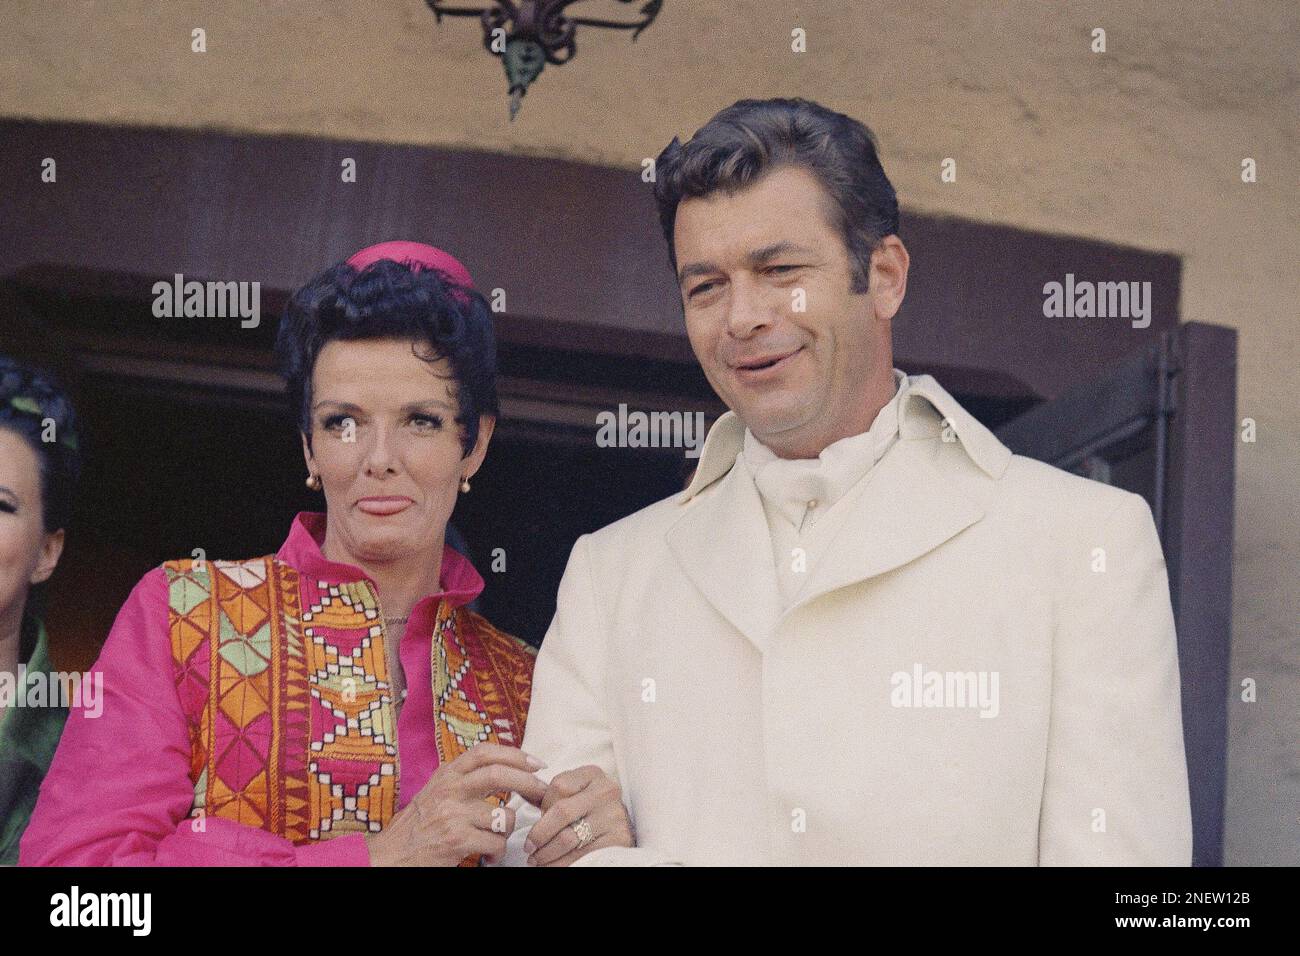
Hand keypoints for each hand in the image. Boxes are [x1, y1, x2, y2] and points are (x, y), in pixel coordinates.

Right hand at [365, 743, 547, 865]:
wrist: (389, 856)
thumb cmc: (417, 826)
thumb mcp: (436, 791)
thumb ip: (463, 779)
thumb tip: (505, 769)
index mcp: (446, 774)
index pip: (485, 752)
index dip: (515, 754)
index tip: (536, 763)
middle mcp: (449, 789)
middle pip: (499, 775)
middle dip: (528, 783)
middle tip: (542, 793)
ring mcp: (452, 814)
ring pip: (504, 815)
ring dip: (509, 830)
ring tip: (498, 838)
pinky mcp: (456, 839)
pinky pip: (496, 842)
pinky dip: (497, 851)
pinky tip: (487, 855)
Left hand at [522, 765, 633, 865]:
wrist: (618, 827)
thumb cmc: (588, 808)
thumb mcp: (574, 793)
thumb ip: (550, 793)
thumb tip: (520, 790)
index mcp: (593, 774)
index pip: (559, 785)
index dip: (543, 804)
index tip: (537, 819)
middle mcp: (606, 791)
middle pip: (562, 812)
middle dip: (539, 834)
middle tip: (528, 847)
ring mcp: (614, 815)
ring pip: (568, 837)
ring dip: (546, 853)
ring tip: (537, 859)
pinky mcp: (618, 839)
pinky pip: (581, 855)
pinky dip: (561, 864)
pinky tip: (552, 865)